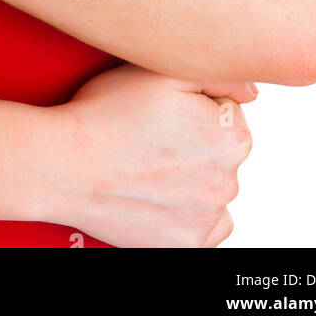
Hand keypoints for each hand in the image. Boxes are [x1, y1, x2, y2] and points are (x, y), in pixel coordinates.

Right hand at [33, 64, 255, 246]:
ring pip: (211, 188)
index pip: (227, 113)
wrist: (64, 164)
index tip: (163, 110)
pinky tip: (157, 193)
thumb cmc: (106, 114)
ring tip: (147, 163)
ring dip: (189, 176)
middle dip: (193, 141)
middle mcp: (228, 182)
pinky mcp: (185, 245)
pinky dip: (185, 212)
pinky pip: (202, 227)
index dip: (193, 105)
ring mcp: (207, 218)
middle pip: (220, 152)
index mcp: (232, 137)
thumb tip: (252, 91)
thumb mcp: (163, 70)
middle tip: (150, 135)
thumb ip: (219, 75)